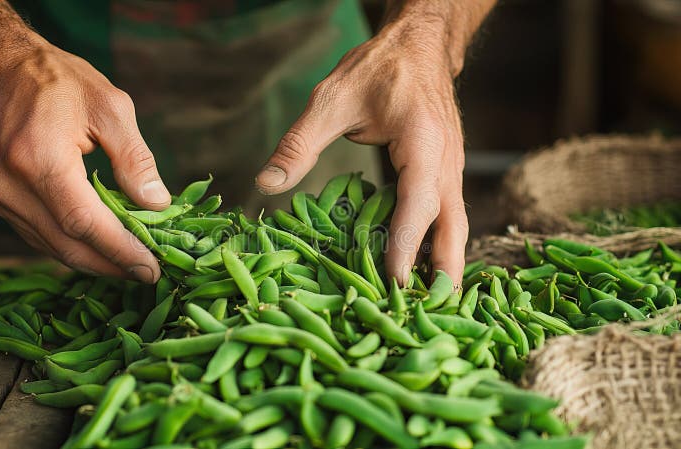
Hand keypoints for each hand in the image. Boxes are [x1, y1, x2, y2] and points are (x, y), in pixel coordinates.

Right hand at [0, 41, 170, 281]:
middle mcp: (10, 185)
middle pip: (67, 245)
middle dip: (111, 265)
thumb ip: (134, 159)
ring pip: (52, 247)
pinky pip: (40, 236)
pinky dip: (72, 247)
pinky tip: (101, 249)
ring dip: (93, 262)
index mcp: (38, 159)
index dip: (120, 250)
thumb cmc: (58, 80)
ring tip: (131, 266)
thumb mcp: (110, 107)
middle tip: (148, 274)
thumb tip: (158, 205)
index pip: (84, 223)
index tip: (152, 268)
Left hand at [255, 4, 488, 284]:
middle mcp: (447, 162)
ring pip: (456, 225)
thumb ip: (300, 143)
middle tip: (424, 315)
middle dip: (442, 272)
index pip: (418, 203)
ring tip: (424, 307)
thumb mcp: (331, 99)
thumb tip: (266, 183)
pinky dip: (437, 245)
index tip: (393, 282)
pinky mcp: (446, 172)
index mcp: (423, 143)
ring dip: (443, 265)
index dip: (407, 245)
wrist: (418, 45)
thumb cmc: (378, 68)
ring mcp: (452, 168)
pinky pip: (446, 215)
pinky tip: (419, 269)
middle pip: (453, 227)